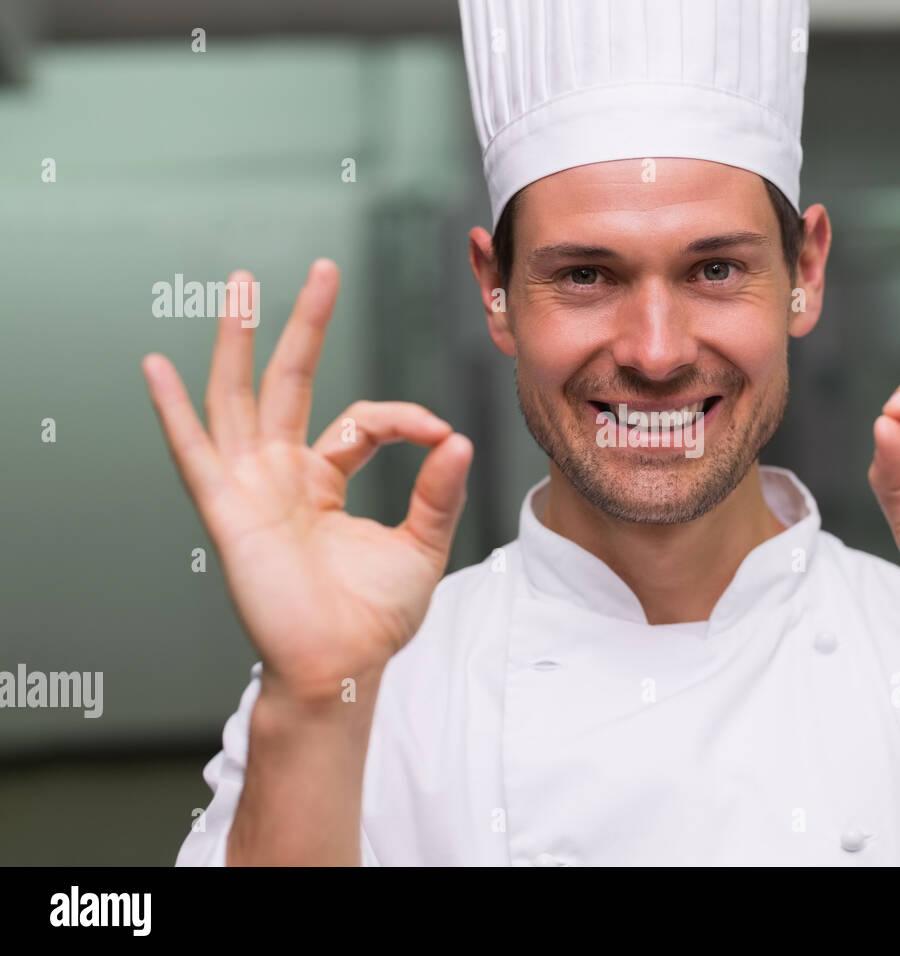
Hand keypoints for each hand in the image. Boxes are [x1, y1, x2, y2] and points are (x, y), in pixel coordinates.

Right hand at [141, 260, 472, 702]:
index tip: (439, 433)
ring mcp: (253, 488)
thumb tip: (459, 440)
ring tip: (240, 286)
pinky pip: (195, 453)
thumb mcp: (420, 545)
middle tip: (321, 271)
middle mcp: (283, 475)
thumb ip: (436, 492)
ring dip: (241, 341)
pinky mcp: (230, 510)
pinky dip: (174, 410)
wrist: (343, 667)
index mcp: (324, 480)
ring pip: (240, 398)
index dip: (403, 418)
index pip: (362, 421)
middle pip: (290, 383)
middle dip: (303, 325)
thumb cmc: (374, 617)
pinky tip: (157, 367)